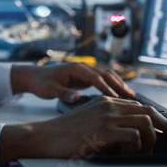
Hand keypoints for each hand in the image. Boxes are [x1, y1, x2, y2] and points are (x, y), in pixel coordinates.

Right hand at [0, 96, 166, 164]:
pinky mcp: (104, 130)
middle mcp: (109, 104)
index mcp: (106, 100)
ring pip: (145, 124)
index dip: (158, 118)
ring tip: (146, 151)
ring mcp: (107, 116)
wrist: (43, 137)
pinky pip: (134, 138)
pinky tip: (126, 154)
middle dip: (166, 126)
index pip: (141, 106)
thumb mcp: (89, 121)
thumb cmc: (64, 134)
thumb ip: (110, 122)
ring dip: (151, 140)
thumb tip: (134, 136)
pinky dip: (136, 148)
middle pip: (149, 111)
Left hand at [11, 63, 134, 102]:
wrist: (35, 77)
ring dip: (119, 84)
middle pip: (106, 74)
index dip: (106, 88)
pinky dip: (113, 86)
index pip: (95, 78)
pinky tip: (120, 95)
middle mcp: (83, 67)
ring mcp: (85, 71)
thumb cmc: (41, 83)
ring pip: (107, 75)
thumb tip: (75, 98)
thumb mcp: (49, 90)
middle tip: (131, 98)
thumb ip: (62, 93)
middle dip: (119, 85)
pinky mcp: (85, 77)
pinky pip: (103, 80)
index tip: (117, 99)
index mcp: (75, 68)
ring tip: (131, 97)